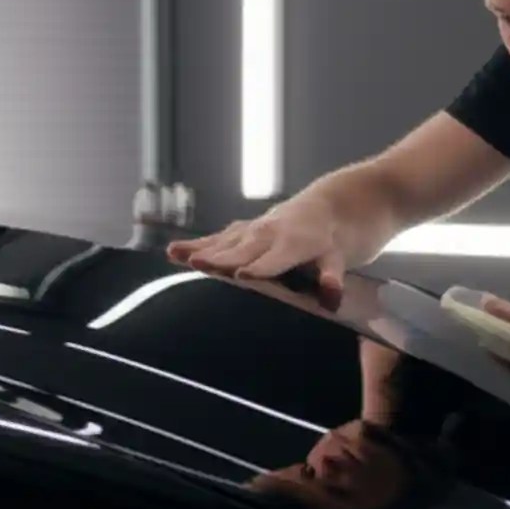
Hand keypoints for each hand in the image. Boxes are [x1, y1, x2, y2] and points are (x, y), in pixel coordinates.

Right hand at [167, 196, 345, 307]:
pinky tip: (173, 251)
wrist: (319, 210)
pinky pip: (216, 238)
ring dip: (199, 249)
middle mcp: (267, 235)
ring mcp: (250, 231)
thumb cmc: (327, 242)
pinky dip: (196, 244)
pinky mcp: (239, 230)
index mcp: (292, 244)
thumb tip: (332, 298)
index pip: (273, 260)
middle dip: (221, 258)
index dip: (259, 268)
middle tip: (198, 265)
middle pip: (241, 250)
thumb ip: (331, 277)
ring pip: (223, 242)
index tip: (242, 275)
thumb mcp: (336, 258)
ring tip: (175, 254)